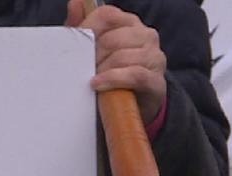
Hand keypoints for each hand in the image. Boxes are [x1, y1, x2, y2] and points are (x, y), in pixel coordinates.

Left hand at [65, 0, 166, 123]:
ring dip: (102, 70)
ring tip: (91, 81)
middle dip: (93, 56)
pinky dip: (113, 80)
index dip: (89, 30)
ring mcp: (154, 57)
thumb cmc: (108, 75)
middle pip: (113, 38)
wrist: (129, 108)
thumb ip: (81, 28)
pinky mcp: (156, 80)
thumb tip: (74, 3)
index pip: (108, 15)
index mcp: (129, 24)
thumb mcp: (91, 52)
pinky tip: (98, 85)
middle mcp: (146, 36)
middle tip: (82, 70)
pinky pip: (134, 75)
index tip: (77, 48)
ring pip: (122, 57)